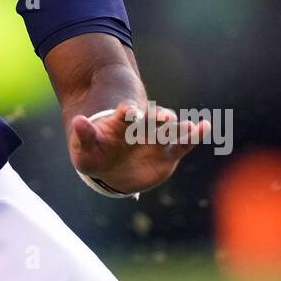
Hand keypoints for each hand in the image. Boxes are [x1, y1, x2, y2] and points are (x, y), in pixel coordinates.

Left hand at [67, 101, 208, 195]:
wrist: (110, 170)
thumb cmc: (95, 155)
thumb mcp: (84, 150)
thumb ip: (84, 135)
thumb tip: (76, 121)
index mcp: (120, 123)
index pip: (125, 114)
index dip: (128, 111)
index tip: (130, 110)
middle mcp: (141, 127)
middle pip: (152, 118)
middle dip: (157, 117)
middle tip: (164, 117)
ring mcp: (156, 139)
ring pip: (170, 130)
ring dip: (179, 127)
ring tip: (187, 127)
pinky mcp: (168, 154)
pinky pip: (183, 144)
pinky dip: (194, 135)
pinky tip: (205, 126)